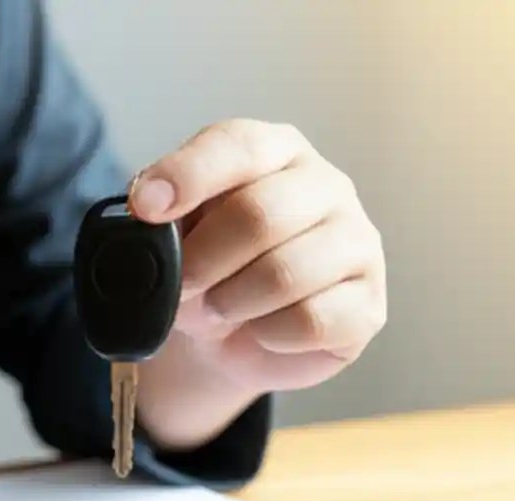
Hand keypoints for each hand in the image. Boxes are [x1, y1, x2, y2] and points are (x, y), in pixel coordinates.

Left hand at [129, 118, 385, 392]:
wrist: (228, 341)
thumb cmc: (208, 271)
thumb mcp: (175, 235)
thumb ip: (163, 217)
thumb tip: (148, 213)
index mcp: (275, 151)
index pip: (238, 145)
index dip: (188, 175)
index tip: (145, 207)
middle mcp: (325, 186)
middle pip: (261, 214)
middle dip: (204, 260)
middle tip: (182, 285)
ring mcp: (356, 242)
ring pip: (285, 273)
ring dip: (232, 301)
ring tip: (220, 308)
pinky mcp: (369, 304)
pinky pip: (311, 321)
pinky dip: (268, 334)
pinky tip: (262, 329)